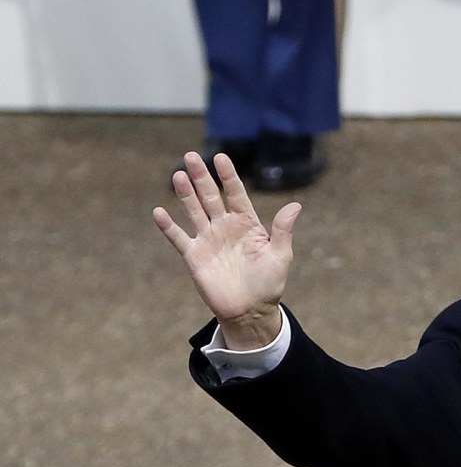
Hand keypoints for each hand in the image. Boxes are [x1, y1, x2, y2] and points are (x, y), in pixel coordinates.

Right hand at [153, 152, 301, 349]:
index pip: (236, 194)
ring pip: (194, 211)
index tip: (222, 158)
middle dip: (201, 177)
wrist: (250, 310)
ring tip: (178, 175)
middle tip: (191, 156)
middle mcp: (225, 227)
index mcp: (247, 223)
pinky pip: (178, 238)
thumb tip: (295, 205)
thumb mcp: (281, 256)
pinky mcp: (194, 256)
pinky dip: (168, 226)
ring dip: (185, 194)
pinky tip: (159, 212)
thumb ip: (283, 231)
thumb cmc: (269, 283)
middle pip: (210, 196)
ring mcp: (208, 239)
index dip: (229, 176)